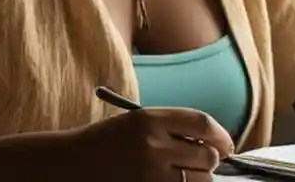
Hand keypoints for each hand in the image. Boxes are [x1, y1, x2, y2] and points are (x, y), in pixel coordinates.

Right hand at [64, 107, 235, 181]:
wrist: (68, 165)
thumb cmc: (105, 143)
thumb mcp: (136, 123)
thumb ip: (172, 128)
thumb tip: (214, 145)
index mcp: (150, 119)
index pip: (202, 123)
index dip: (221, 135)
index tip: (225, 144)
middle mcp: (153, 146)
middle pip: (208, 156)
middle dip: (210, 162)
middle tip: (201, 164)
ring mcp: (151, 175)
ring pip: (200, 181)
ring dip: (199, 180)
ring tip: (183, 176)